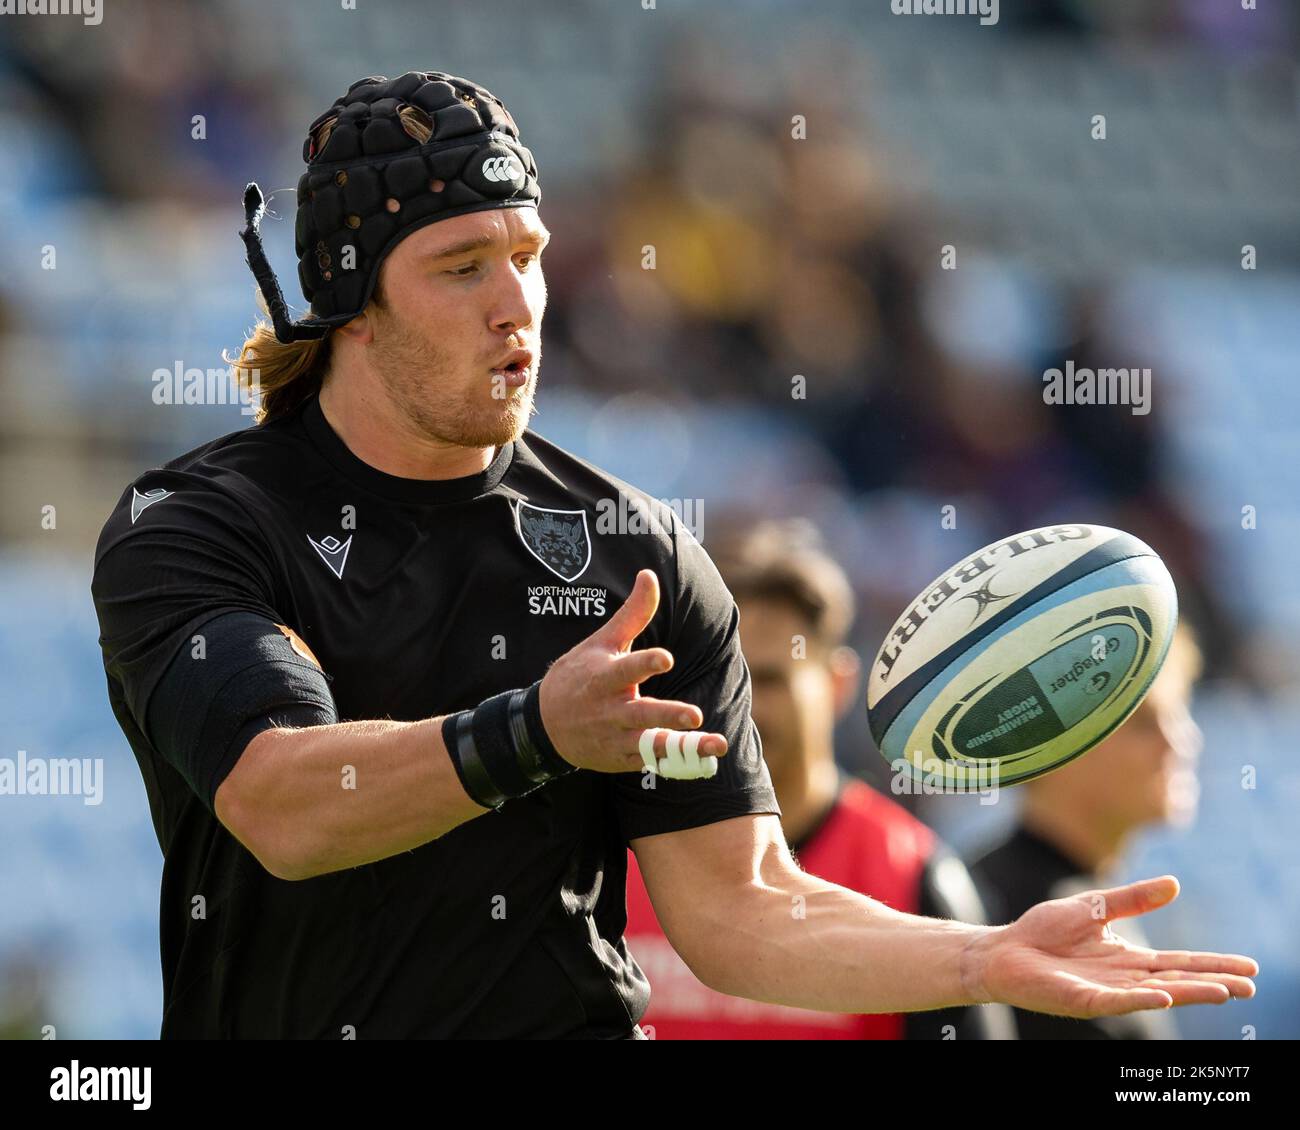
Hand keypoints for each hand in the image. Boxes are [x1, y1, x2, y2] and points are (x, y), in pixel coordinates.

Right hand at [538, 569, 728, 774]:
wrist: (543, 725)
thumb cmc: (578, 676)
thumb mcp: (601, 642)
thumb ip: (632, 614)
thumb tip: (649, 575)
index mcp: (605, 677)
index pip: (627, 669)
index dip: (646, 663)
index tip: (666, 658)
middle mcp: (611, 709)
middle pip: (642, 713)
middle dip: (668, 715)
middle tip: (695, 716)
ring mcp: (616, 737)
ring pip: (650, 744)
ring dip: (682, 747)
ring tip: (714, 746)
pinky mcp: (621, 758)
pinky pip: (650, 762)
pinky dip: (674, 762)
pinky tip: (702, 762)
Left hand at [964, 875, 1257, 1017]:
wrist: (1004, 949)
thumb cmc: (1044, 931)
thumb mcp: (1093, 907)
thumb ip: (1132, 899)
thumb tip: (1174, 884)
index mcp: (1128, 959)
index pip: (1179, 964)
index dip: (1212, 965)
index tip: (1248, 967)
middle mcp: (1123, 979)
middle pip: (1177, 982)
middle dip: (1213, 983)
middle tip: (1249, 986)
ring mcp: (1105, 992)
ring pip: (1155, 994)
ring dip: (1189, 994)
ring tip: (1224, 992)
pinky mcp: (1082, 1000)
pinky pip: (1116, 1001)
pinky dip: (1140, 1000)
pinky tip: (1163, 998)